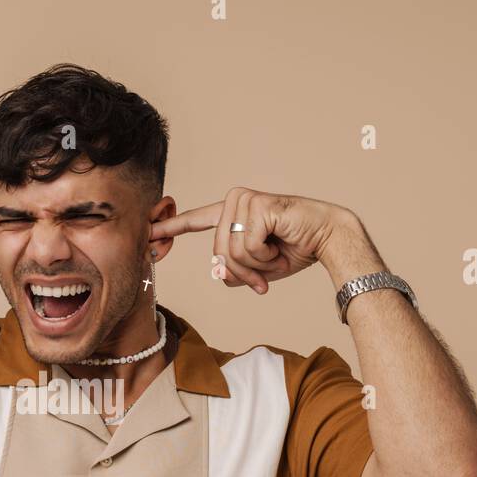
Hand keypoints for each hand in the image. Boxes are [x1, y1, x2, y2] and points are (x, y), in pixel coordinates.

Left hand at [149, 188, 352, 293]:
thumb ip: (232, 271)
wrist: (328, 239)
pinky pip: (247, 248)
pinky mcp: (257, 206)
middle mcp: (235, 201)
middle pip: (218, 253)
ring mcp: (245, 200)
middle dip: (242, 272)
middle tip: (264, 277)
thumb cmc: (295, 249)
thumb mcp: (256, 269)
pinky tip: (280, 244)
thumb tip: (218, 273)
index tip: (149, 231)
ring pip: (231, 253)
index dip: (171, 227)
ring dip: (256, 266)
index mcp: (232, 213)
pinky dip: (265, 257)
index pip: (197, 220)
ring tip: (276, 256)